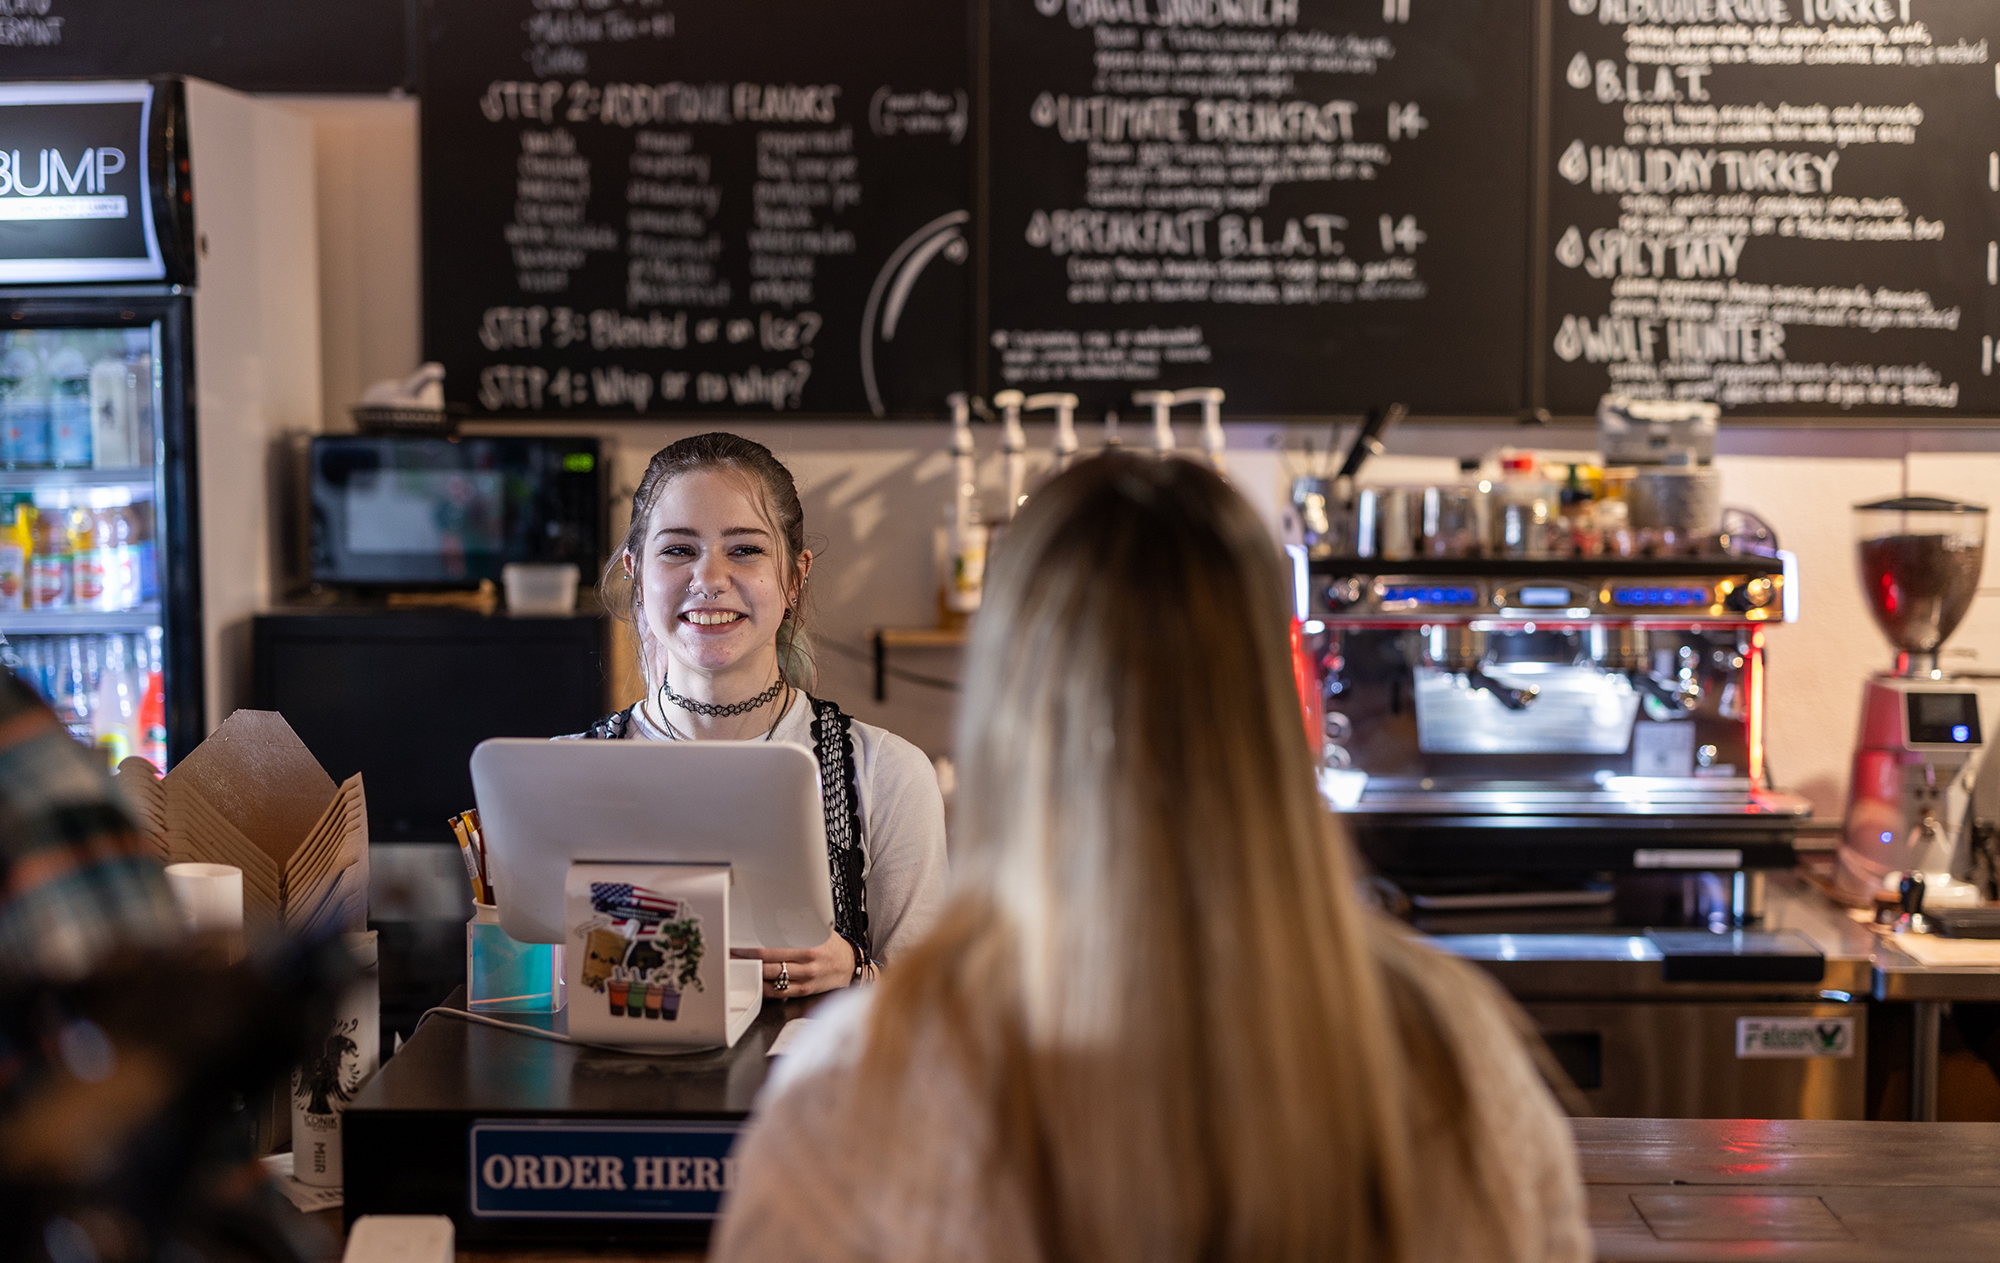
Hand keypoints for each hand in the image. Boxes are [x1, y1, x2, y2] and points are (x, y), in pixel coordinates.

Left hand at [731, 931, 854, 997]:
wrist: (849, 966)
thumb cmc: (831, 946)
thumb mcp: (818, 930)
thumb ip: (797, 927)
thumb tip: (771, 918)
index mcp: (810, 944)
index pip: (773, 946)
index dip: (752, 946)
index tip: (738, 943)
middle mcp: (807, 962)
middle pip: (768, 963)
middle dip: (747, 959)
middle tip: (731, 954)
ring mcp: (805, 978)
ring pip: (771, 977)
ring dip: (752, 972)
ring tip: (738, 966)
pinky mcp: (803, 991)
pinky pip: (778, 992)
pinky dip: (763, 987)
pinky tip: (754, 980)